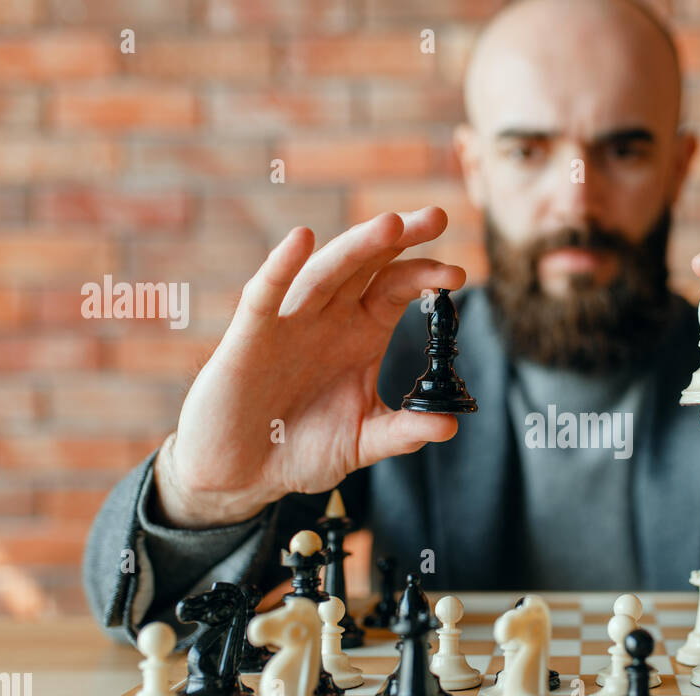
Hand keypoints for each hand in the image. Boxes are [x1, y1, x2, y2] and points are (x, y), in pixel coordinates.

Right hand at [155, 207, 465, 528]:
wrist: (241, 474)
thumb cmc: (300, 449)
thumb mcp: (361, 442)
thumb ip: (403, 432)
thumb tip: (451, 426)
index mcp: (360, 334)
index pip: (397, 289)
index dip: (425, 276)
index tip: (458, 277)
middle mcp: (328, 318)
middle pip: (368, 265)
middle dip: (401, 238)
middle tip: (437, 217)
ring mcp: (289, 323)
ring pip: (325, 272)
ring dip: (356, 246)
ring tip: (391, 225)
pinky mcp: (250, 338)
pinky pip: (265, 296)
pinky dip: (281, 267)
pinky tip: (302, 241)